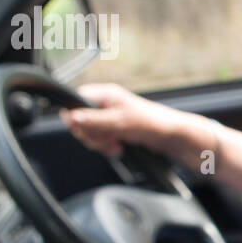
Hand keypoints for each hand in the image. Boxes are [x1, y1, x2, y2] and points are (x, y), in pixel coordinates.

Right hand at [57, 83, 181, 157]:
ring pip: (88, 133)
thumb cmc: (150, 122)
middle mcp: (104, 104)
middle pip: (79, 121)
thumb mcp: (119, 122)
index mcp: (105, 94)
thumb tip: (72, 117)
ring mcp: (108, 118)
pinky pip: (99, 140)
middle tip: (107, 138)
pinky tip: (118, 147)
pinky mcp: (113, 130)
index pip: (76, 101)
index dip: (76, 117)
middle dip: (91, 134)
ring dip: (100, 143)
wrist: (170, 136)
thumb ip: (94, 120)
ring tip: (115, 144)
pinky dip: (106, 146)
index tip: (84, 129)